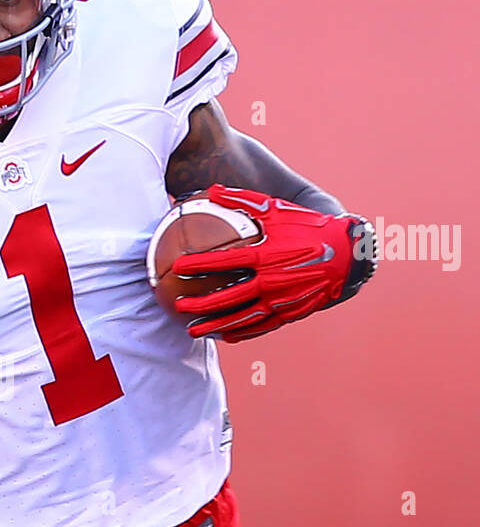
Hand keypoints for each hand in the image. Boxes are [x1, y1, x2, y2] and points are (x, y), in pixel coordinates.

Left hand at [171, 184, 376, 341]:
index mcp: (266, 255)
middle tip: (178, 306)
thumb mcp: (277, 209)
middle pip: (228, 297)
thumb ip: (244, 200)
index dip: (199, 264)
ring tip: (193, 331)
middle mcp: (271, 281)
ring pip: (241, 318)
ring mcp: (280, 300)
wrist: (348, 254)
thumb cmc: (309, 227)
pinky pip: (261, 326)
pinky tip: (225, 336)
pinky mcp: (290, 313)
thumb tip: (212, 190)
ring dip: (215, 325)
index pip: (225, 261)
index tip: (178, 267)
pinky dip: (242, 332)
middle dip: (200, 304)